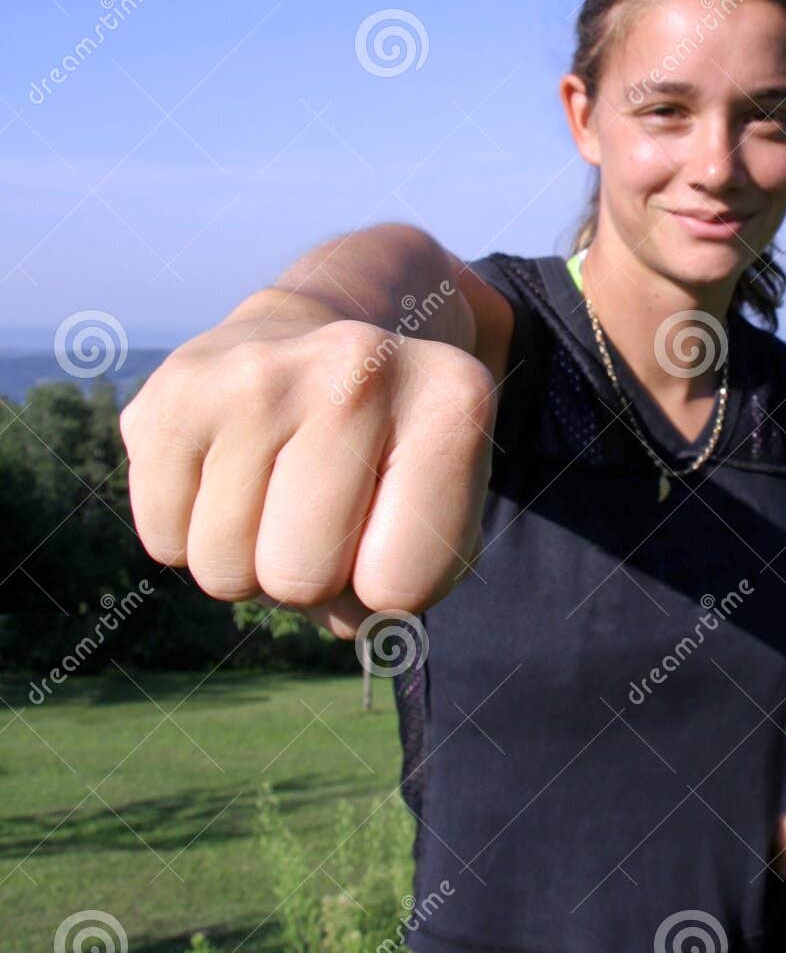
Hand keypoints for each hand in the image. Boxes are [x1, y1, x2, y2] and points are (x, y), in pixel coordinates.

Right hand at [120, 307, 495, 638]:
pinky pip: (164, 542)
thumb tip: (344, 618)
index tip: (393, 526)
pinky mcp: (173, 391)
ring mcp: (256, 373)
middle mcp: (358, 368)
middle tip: (323, 510)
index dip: (391, 588)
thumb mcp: (438, 511)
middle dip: (309, 577)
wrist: (312, 335)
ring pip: (223, 571)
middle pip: (301, 579)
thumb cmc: (385, 456)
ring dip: (246, 560)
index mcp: (454, 399)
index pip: (400, 588)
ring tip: (275, 487)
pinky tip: (225, 472)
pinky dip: (189, 534)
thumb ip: (407, 587)